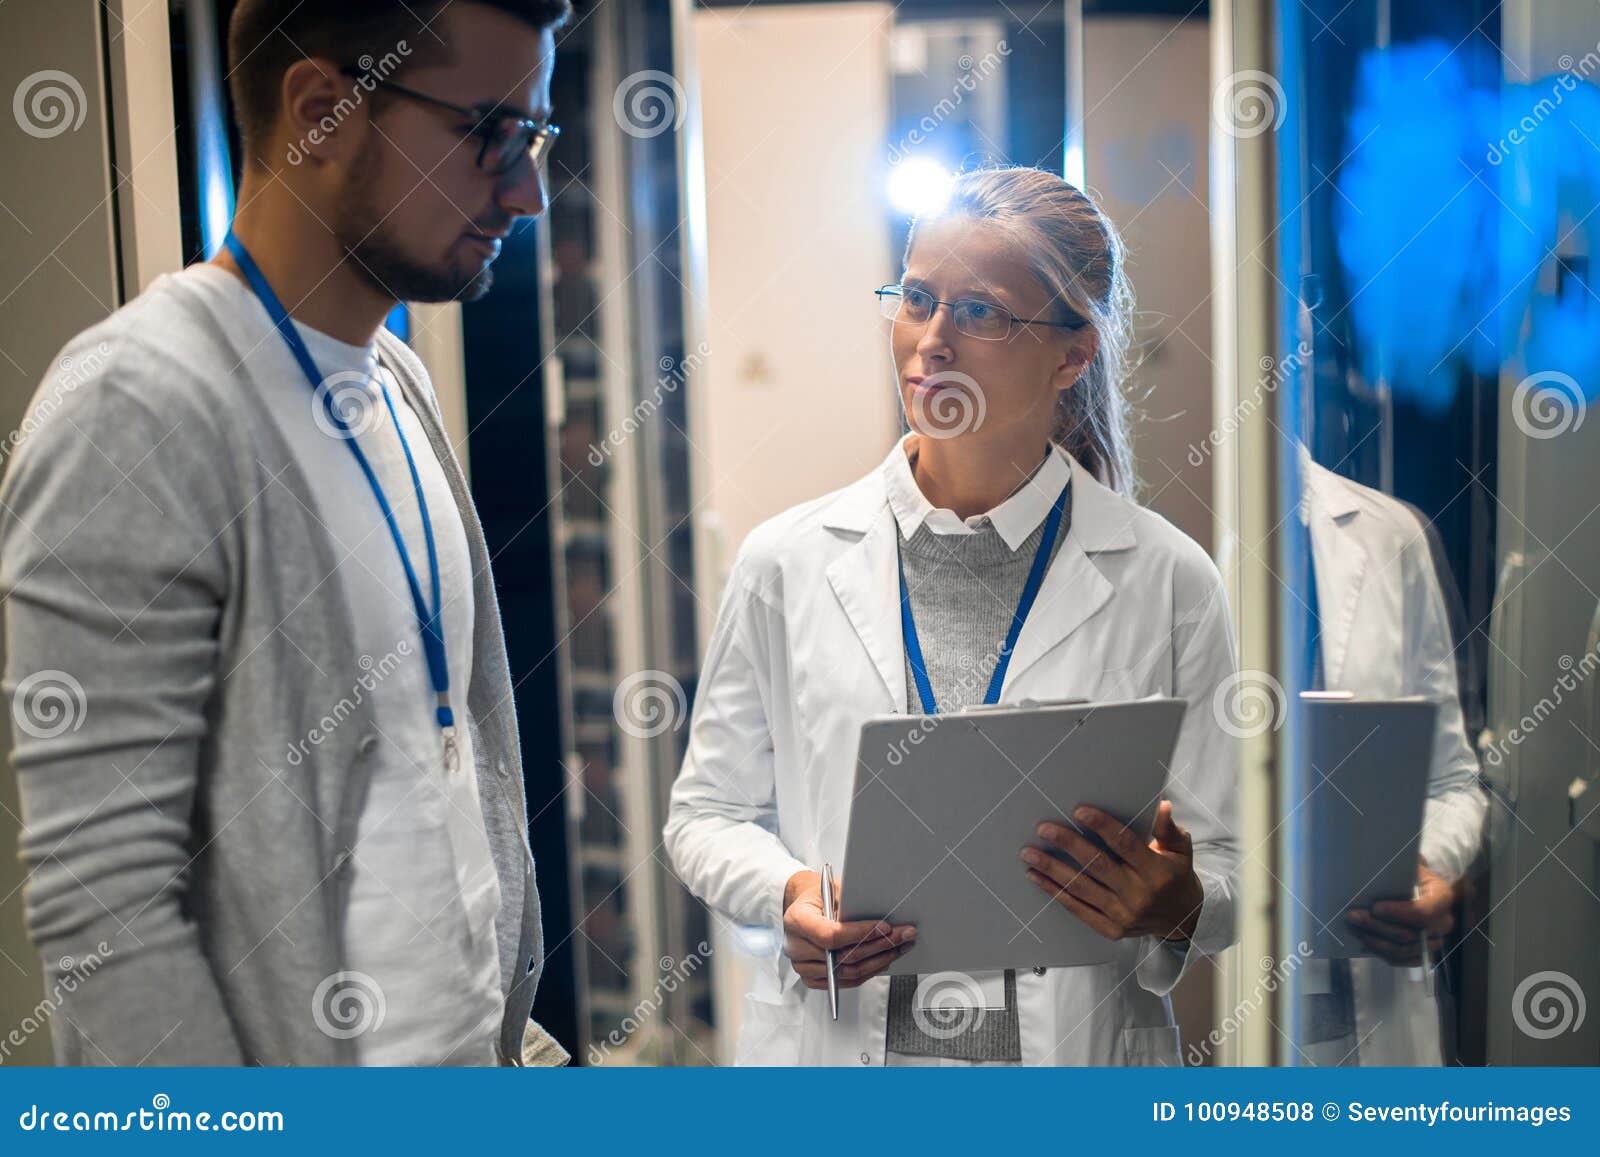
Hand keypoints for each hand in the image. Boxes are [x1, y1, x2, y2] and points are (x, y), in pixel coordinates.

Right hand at [781, 870, 915, 989]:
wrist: (805, 908)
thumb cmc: (819, 895)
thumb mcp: (832, 888)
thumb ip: (851, 900)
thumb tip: (885, 909)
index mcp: (796, 920)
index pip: (831, 935)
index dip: (861, 934)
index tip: (885, 927)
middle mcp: (795, 947)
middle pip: (843, 957)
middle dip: (879, 946)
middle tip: (903, 935)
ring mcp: (803, 967)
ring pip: (849, 972)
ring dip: (879, 961)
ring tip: (900, 947)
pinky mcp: (813, 979)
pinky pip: (847, 981)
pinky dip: (869, 971)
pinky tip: (884, 959)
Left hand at [1020, 800, 1203, 942]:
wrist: (1183, 921)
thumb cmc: (1177, 878)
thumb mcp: (1181, 851)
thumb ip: (1168, 829)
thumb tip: (1161, 805)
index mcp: (1156, 871)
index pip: (1125, 844)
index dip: (1102, 826)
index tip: (1078, 811)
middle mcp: (1138, 894)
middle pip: (1097, 865)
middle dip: (1068, 844)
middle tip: (1043, 829)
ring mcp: (1123, 915)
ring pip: (1082, 888)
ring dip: (1052, 869)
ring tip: (1029, 853)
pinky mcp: (1110, 929)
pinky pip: (1078, 909)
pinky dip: (1055, 892)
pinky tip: (1037, 878)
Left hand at [1345, 863, 1453, 965]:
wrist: (1416, 887)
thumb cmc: (1408, 875)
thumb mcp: (1407, 866)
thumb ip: (1396, 870)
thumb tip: (1371, 866)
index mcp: (1442, 897)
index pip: (1425, 912)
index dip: (1400, 913)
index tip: (1375, 907)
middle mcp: (1443, 923)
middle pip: (1410, 934)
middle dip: (1378, 926)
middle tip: (1353, 916)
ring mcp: (1433, 941)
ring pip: (1403, 949)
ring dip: (1375, 940)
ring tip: (1354, 927)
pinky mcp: (1421, 953)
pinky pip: (1401, 960)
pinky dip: (1381, 952)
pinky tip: (1364, 939)